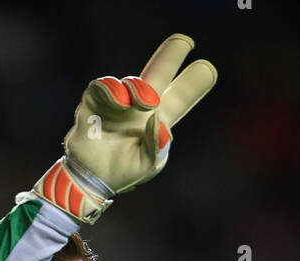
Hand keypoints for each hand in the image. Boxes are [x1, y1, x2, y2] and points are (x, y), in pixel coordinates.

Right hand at [24, 33, 216, 224]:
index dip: (194, 83)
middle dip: (171, 54)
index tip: (208, 69)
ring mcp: (119, 99)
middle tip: (185, 41)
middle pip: (159, 72)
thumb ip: (159, 144)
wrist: (91, 179)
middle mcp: (141, 104)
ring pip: (133, 81)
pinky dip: (113, 90)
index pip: (181, 95)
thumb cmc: (123, 172)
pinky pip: (105, 86)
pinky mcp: (95, 100)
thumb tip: (157, 115)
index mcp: (160, 118)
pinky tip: (122, 103)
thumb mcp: (149, 164)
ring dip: (140, 89)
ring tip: (147, 104)